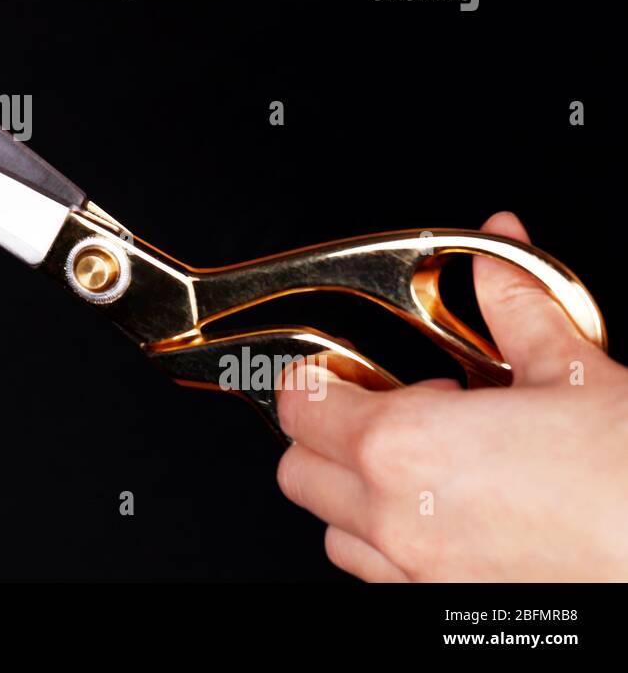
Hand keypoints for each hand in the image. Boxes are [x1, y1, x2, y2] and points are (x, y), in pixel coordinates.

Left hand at [276, 212, 627, 580]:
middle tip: (388, 409)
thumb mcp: (571, 370)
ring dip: (356, 494)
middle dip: (328, 434)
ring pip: (333, 532)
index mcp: (404, 446)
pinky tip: (452, 514)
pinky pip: (382, 579)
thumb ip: (515, 306)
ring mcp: (420, 575)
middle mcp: (396, 518)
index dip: (317, 377)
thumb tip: (498, 258)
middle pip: (299, 471)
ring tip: (422, 465)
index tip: (345, 369)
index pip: (299, 406)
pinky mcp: (449, 612)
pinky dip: (392, 546)